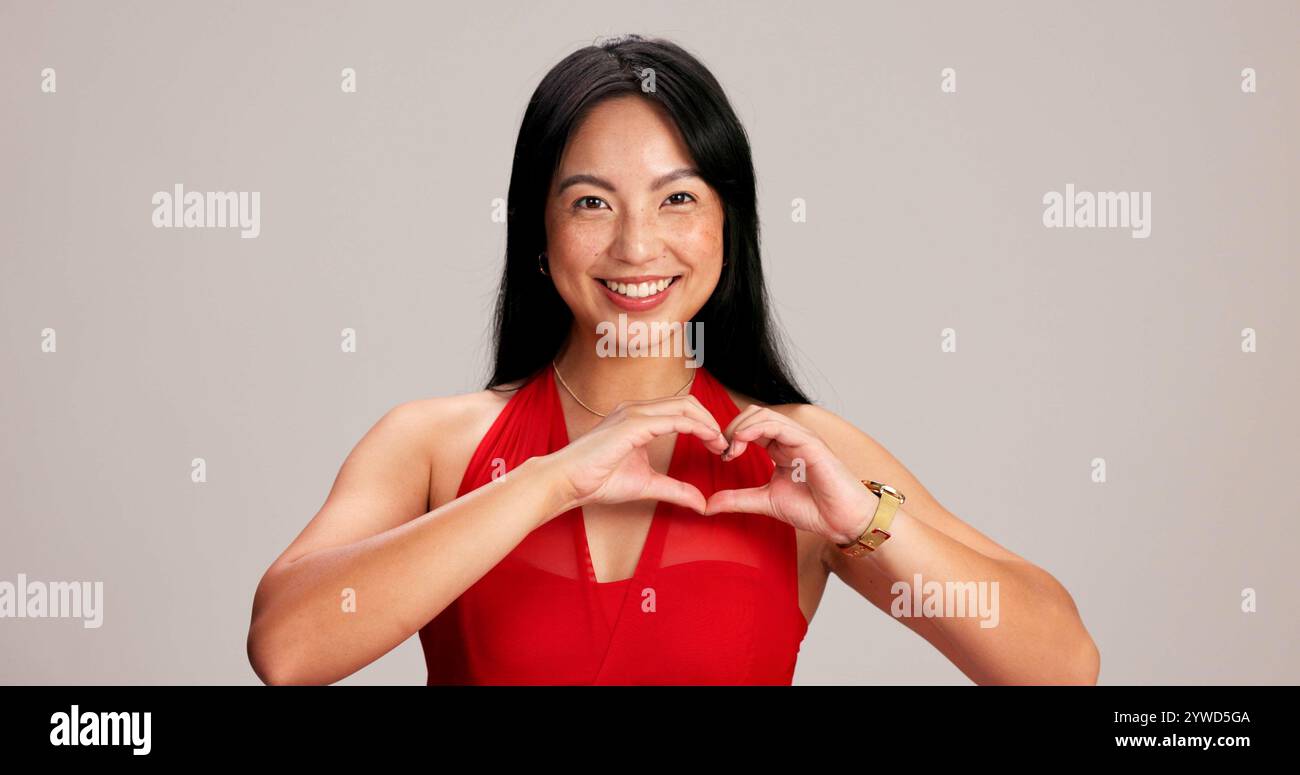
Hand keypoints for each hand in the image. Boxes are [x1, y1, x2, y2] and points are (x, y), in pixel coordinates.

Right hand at [543, 395, 730, 515]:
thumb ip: (675, 490)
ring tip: (720, 444)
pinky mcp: (632, 424)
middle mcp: (637, 409)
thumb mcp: (646, 485)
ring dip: (708, 423)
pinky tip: (708, 440)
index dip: (705, 424)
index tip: (719, 446)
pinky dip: (696, 427)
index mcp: (638, 418)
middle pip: (687, 403)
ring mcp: (634, 413)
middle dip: (711, 421)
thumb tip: (701, 503)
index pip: (681, 410)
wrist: (566, 482)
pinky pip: (674, 419)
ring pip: (684, 406)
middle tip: (725, 445)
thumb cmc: (596, 480)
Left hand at [703, 405, 876, 543]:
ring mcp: (800, 438)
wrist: (841, 521)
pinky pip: (779, 426)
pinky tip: (742, 444)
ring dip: (740, 427)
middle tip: (721, 450)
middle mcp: (789, 438)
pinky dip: (755, 429)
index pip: (749, 426)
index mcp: (779, 447)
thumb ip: (738, 499)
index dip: (730, 435)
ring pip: (763, 414)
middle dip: (731, 427)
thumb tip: (709, 504)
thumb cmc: (813, 508)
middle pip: (753, 414)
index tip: (721, 456)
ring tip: (730, 448)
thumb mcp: (765, 502)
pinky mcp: (810, 443)